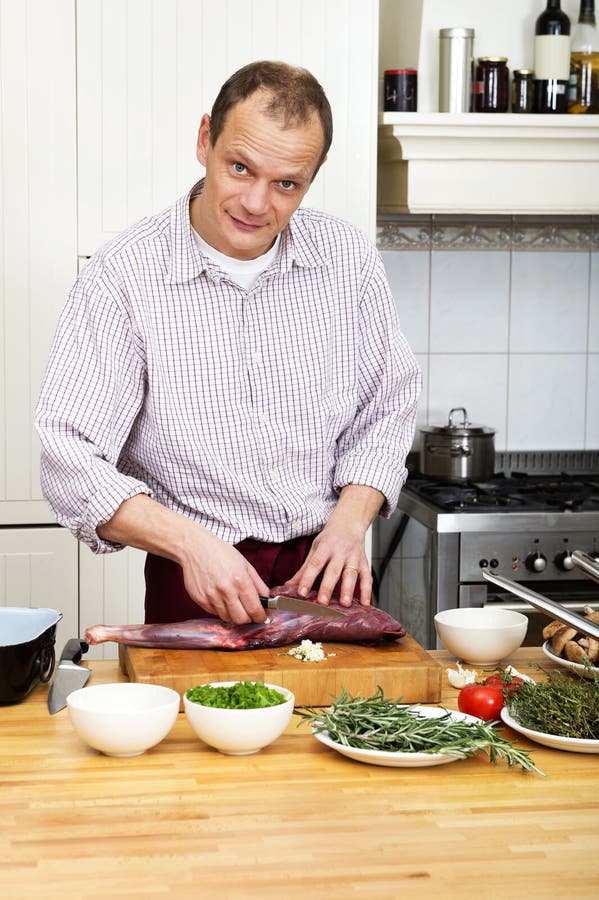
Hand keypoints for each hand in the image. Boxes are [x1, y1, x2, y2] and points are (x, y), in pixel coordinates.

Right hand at [178, 527, 269, 623]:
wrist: (195, 548)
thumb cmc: (221, 553)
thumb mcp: (245, 565)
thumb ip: (258, 584)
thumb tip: (267, 601)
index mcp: (240, 580)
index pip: (254, 609)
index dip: (260, 617)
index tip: (261, 617)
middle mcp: (225, 590)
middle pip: (241, 619)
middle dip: (247, 618)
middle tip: (248, 612)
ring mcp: (211, 596)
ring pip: (227, 618)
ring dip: (233, 614)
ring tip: (232, 601)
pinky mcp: (200, 599)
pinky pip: (214, 613)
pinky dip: (220, 609)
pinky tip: (220, 597)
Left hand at [286, 484, 382, 606]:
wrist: (349, 524)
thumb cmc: (330, 539)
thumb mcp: (315, 549)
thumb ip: (304, 570)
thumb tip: (289, 586)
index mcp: (325, 547)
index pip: (315, 564)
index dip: (308, 578)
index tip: (302, 593)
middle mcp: (340, 552)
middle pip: (333, 571)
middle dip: (328, 587)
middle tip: (322, 602)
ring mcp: (354, 557)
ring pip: (351, 574)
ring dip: (348, 589)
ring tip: (345, 603)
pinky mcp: (364, 563)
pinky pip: (367, 578)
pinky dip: (367, 591)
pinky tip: (364, 603)